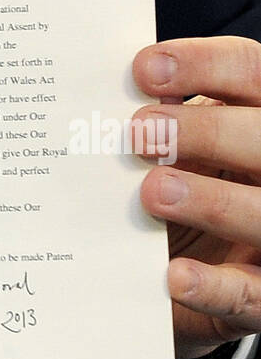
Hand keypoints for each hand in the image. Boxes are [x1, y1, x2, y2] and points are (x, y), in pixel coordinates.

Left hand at [133, 36, 260, 358]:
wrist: (192, 272)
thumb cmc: (184, 185)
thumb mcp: (177, 146)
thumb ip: (161, 116)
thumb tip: (113, 89)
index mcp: (257, 115)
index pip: (250, 71)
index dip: (204, 64)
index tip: (143, 69)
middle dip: (206, 130)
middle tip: (138, 133)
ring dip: (211, 200)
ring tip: (152, 193)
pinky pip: (250, 294)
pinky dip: (213, 286)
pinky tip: (174, 276)